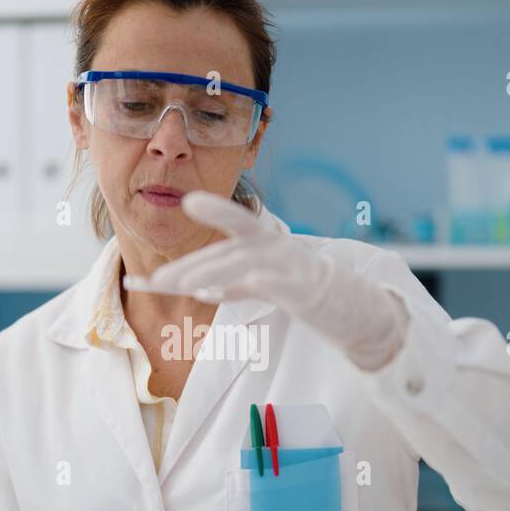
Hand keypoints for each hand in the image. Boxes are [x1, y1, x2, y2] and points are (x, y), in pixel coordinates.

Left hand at [131, 190, 329, 312]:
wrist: (351, 309)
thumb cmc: (302, 292)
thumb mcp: (265, 285)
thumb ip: (236, 285)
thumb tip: (203, 292)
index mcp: (268, 240)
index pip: (237, 220)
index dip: (215, 208)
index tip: (188, 201)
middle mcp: (278, 246)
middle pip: (229, 251)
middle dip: (191, 267)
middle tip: (158, 280)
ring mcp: (290, 265)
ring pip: (243, 264)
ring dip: (210, 273)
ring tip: (183, 285)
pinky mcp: (303, 289)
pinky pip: (274, 284)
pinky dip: (254, 283)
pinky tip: (229, 288)